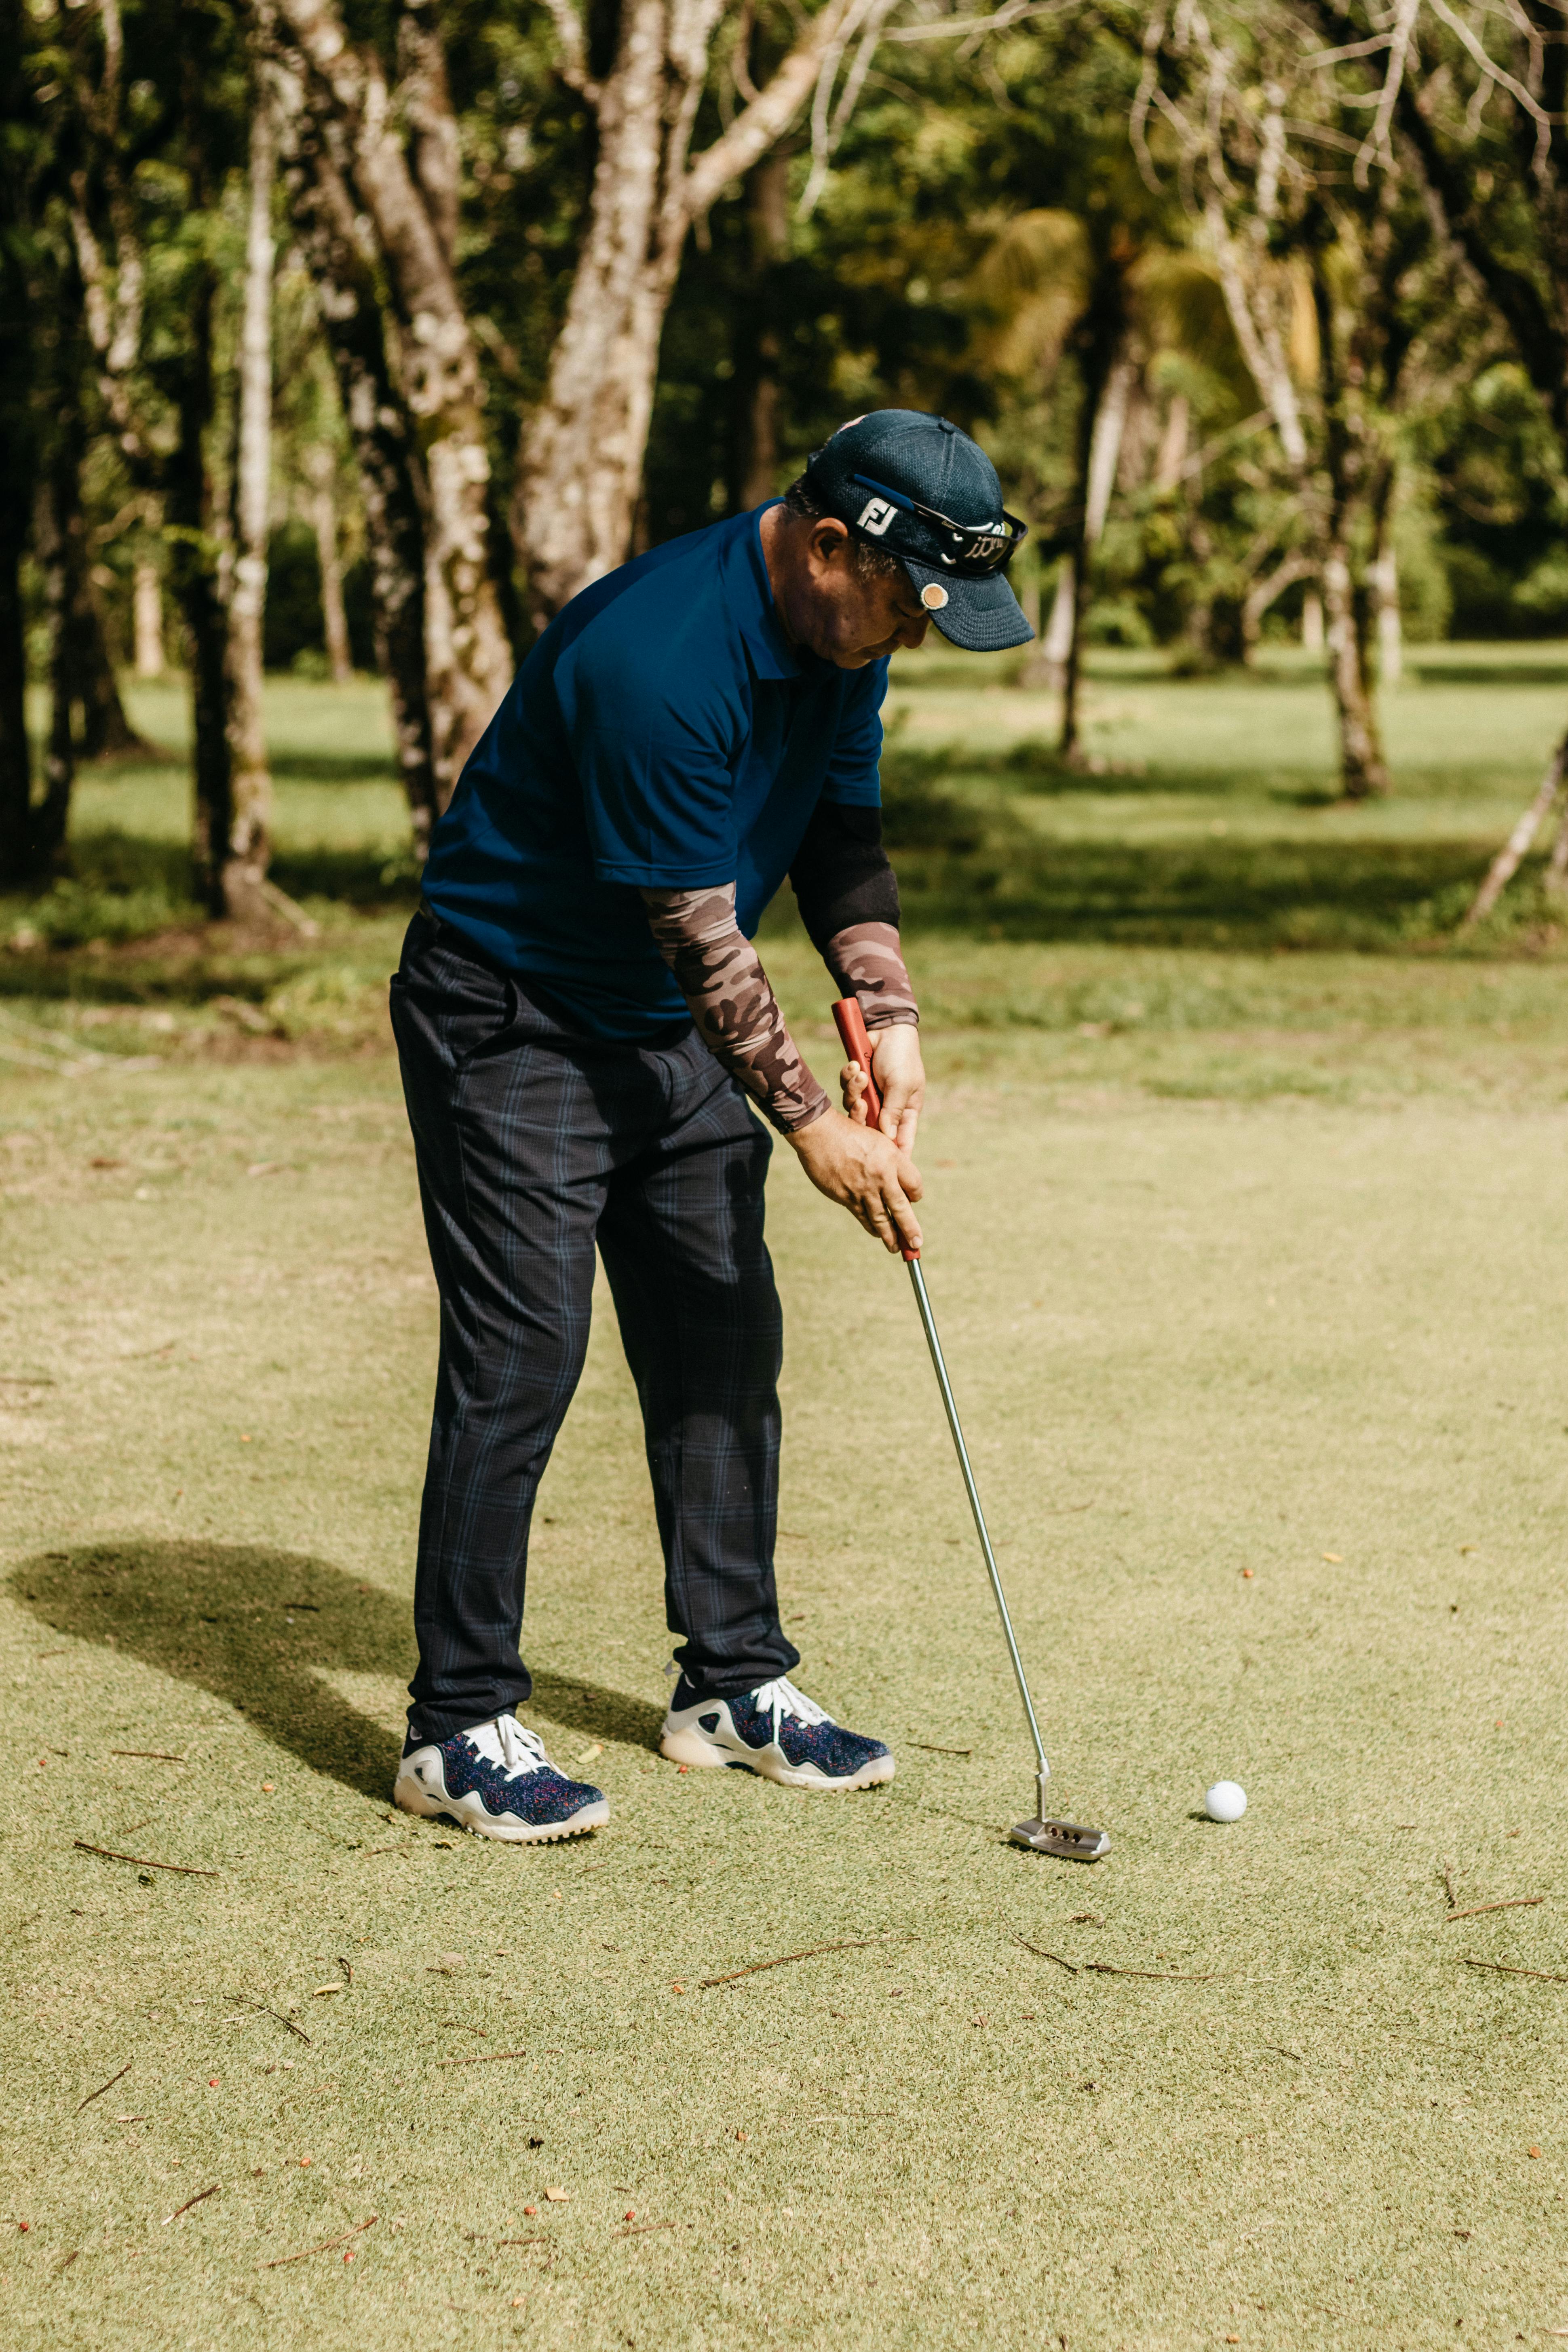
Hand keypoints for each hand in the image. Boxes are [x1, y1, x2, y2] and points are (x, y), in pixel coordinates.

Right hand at [787, 1106, 922, 1253]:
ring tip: (895, 1247)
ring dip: (889, 1235)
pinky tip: (876, 1233)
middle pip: (902, 1209)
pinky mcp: (845, 1196)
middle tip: (916, 1243)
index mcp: (893, 1158)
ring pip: (881, 1218)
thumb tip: (898, 1181)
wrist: (819, 1132)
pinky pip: (862, 1216)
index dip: (916, 1195)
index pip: (915, 1185)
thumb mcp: (877, 1139)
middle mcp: (881, 1176)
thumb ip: (890, 1159)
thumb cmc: (849, 1132)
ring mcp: (863, 1189)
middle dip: (910, 1229)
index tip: (914, 1200)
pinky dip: (870, 1226)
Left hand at [840, 1021, 923, 1154]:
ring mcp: (871, 1096)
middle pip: (869, 1129)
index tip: (883, 1169)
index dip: (893, 1157)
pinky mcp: (857, 1084)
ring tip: (860, 1075)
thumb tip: (887, 1140)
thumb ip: (892, 1112)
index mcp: (905, 1112)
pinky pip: (845, 1090)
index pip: (900, 1142)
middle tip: (861, 1105)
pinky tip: (854, 1064)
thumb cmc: (901, 1056)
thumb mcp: (901, 1085)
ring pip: (853, 1109)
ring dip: (854, 1092)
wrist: (886, 1027)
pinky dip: (848, 1078)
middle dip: (861, 1118)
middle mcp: (887, 1108)